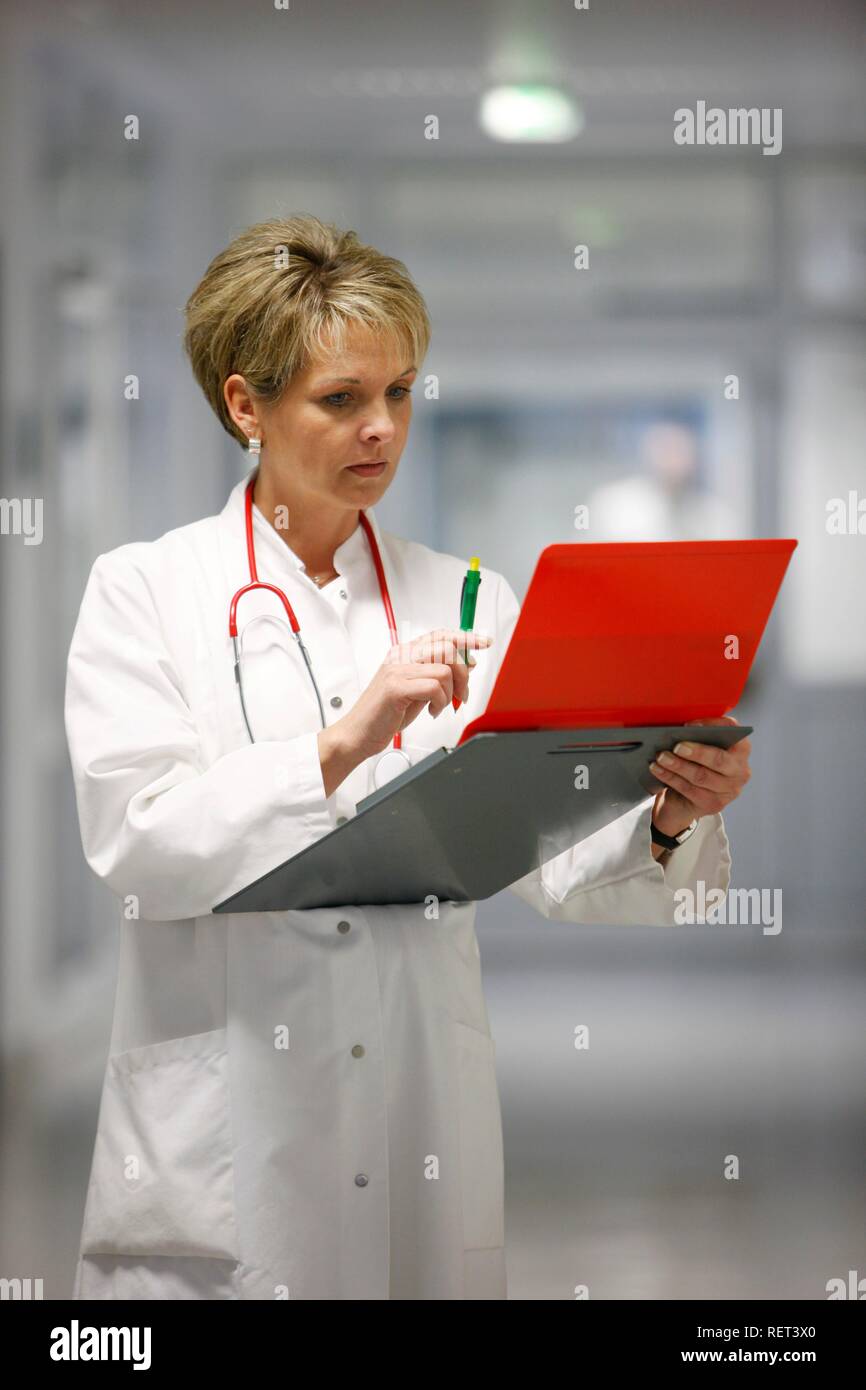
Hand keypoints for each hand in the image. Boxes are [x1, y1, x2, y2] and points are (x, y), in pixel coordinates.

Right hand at [337, 628, 492, 762]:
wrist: (359, 733)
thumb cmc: (386, 713)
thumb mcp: (418, 689)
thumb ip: (439, 674)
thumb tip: (468, 664)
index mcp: (405, 652)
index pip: (441, 635)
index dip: (466, 638)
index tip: (483, 643)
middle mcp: (401, 656)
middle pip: (448, 648)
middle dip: (464, 674)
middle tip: (462, 694)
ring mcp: (397, 669)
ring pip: (445, 670)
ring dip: (450, 694)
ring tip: (439, 706)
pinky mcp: (396, 687)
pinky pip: (434, 687)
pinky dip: (440, 703)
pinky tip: (431, 711)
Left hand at [649, 714, 751, 836]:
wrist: (688, 799)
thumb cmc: (696, 764)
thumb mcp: (701, 748)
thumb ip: (697, 737)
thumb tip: (678, 729)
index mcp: (741, 749)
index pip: (733, 730)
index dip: (712, 725)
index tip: (690, 724)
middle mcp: (740, 770)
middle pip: (719, 759)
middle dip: (696, 752)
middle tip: (676, 746)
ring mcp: (730, 790)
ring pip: (701, 776)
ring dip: (678, 765)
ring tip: (661, 757)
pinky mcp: (714, 804)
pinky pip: (689, 790)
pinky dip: (670, 778)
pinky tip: (658, 769)